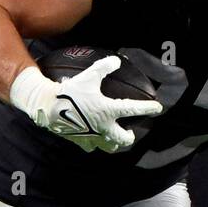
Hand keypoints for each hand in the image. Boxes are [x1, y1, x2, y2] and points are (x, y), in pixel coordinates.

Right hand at [10, 57, 162, 151]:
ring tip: (114, 138)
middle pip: (124, 138)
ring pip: (110, 146)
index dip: (148, 108)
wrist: (49, 107)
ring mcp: (93, 136)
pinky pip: (91, 146)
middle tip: (130, 132)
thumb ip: (104, 67)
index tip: (158, 108)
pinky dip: (94, 143)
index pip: (133, 109)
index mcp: (108, 110)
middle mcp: (104, 126)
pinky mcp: (81, 141)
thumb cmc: (70, 90)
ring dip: (114, 143)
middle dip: (129, 137)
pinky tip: (93, 138)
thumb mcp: (88, 76)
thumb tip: (116, 60)